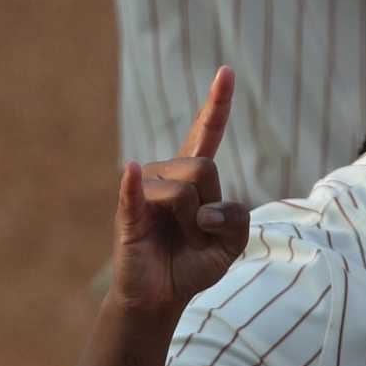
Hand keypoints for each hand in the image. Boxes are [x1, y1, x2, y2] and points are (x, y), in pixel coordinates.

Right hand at [110, 67, 249, 314]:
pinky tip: (132, 172)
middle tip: (200, 234)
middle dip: (211, 206)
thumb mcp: (233, 244)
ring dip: (194, 226)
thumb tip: (204, 208)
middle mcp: (167, 176)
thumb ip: (237, 220)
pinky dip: (134, 186)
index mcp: (194, 177)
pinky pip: (135, 195)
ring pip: (183, 190)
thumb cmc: (196, 263)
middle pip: (203, 167)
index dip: (216, 104)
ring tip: (181, 241)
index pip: (205, 133)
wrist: (163, 294)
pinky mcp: (128, 216)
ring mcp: (145, 193)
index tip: (226, 71)